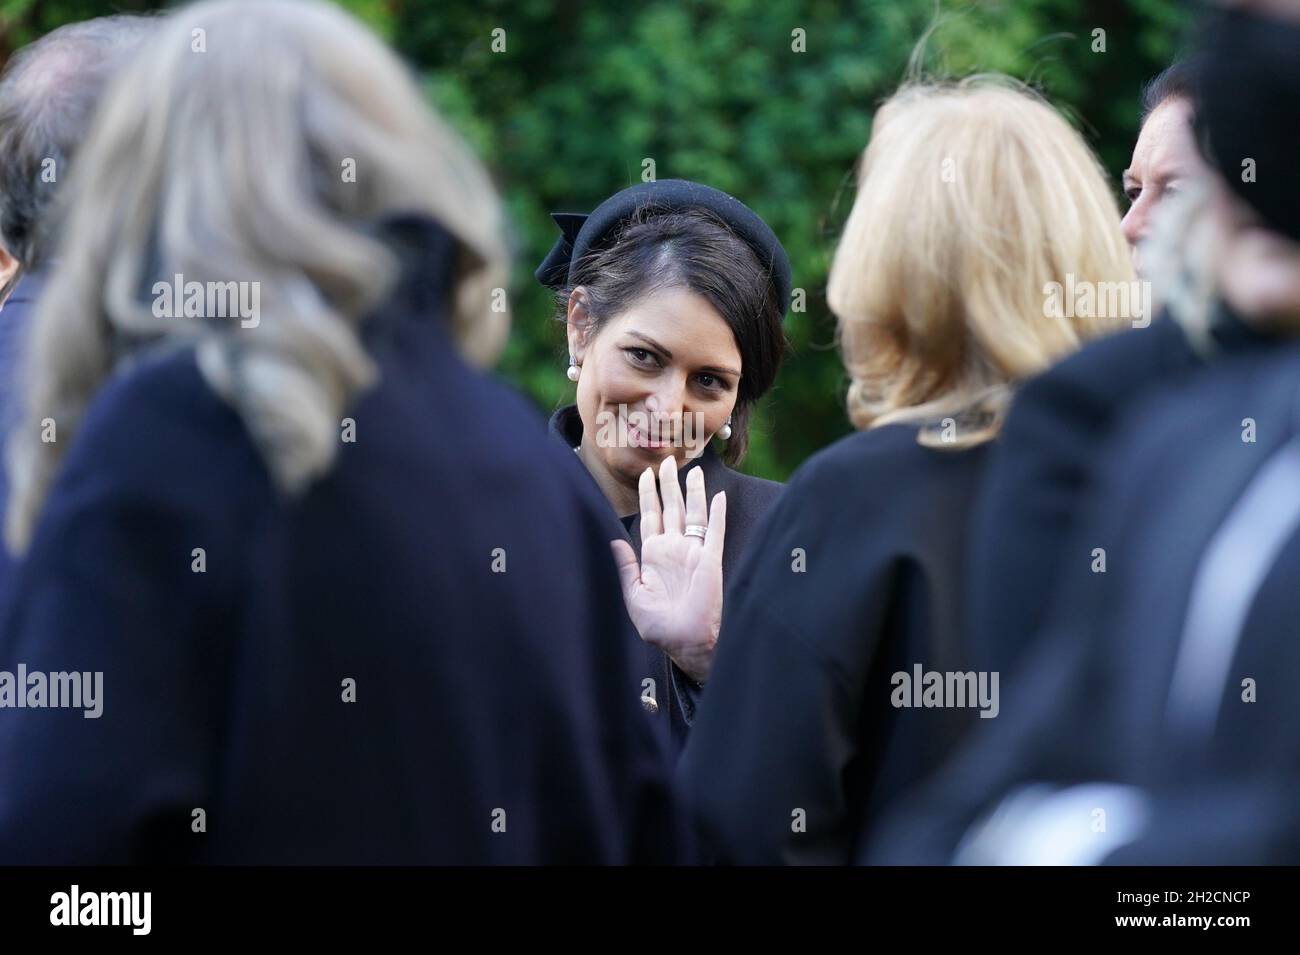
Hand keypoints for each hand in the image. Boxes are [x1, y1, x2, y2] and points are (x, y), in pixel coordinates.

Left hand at [611, 455, 725, 684]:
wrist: (686, 642)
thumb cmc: (660, 626)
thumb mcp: (634, 596)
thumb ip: (626, 567)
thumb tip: (614, 540)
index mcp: (654, 555)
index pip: (651, 517)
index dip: (648, 495)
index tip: (646, 474)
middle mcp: (674, 548)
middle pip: (671, 508)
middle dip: (669, 484)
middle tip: (668, 460)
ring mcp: (694, 552)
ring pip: (693, 513)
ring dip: (693, 491)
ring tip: (692, 469)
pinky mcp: (711, 559)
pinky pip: (714, 531)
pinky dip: (717, 513)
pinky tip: (718, 496)